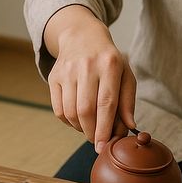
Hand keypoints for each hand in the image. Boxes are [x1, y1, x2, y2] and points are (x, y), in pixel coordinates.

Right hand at [44, 5, 136, 151]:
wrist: (82, 37)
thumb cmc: (109, 61)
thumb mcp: (125, 75)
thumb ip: (128, 101)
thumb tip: (128, 127)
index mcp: (109, 65)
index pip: (106, 103)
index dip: (104, 128)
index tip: (103, 146)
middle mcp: (87, 66)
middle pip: (86, 110)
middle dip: (91, 132)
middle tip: (97, 141)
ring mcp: (67, 71)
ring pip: (70, 112)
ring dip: (80, 128)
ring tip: (89, 128)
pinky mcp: (54, 77)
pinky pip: (59, 109)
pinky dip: (68, 122)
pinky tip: (78, 120)